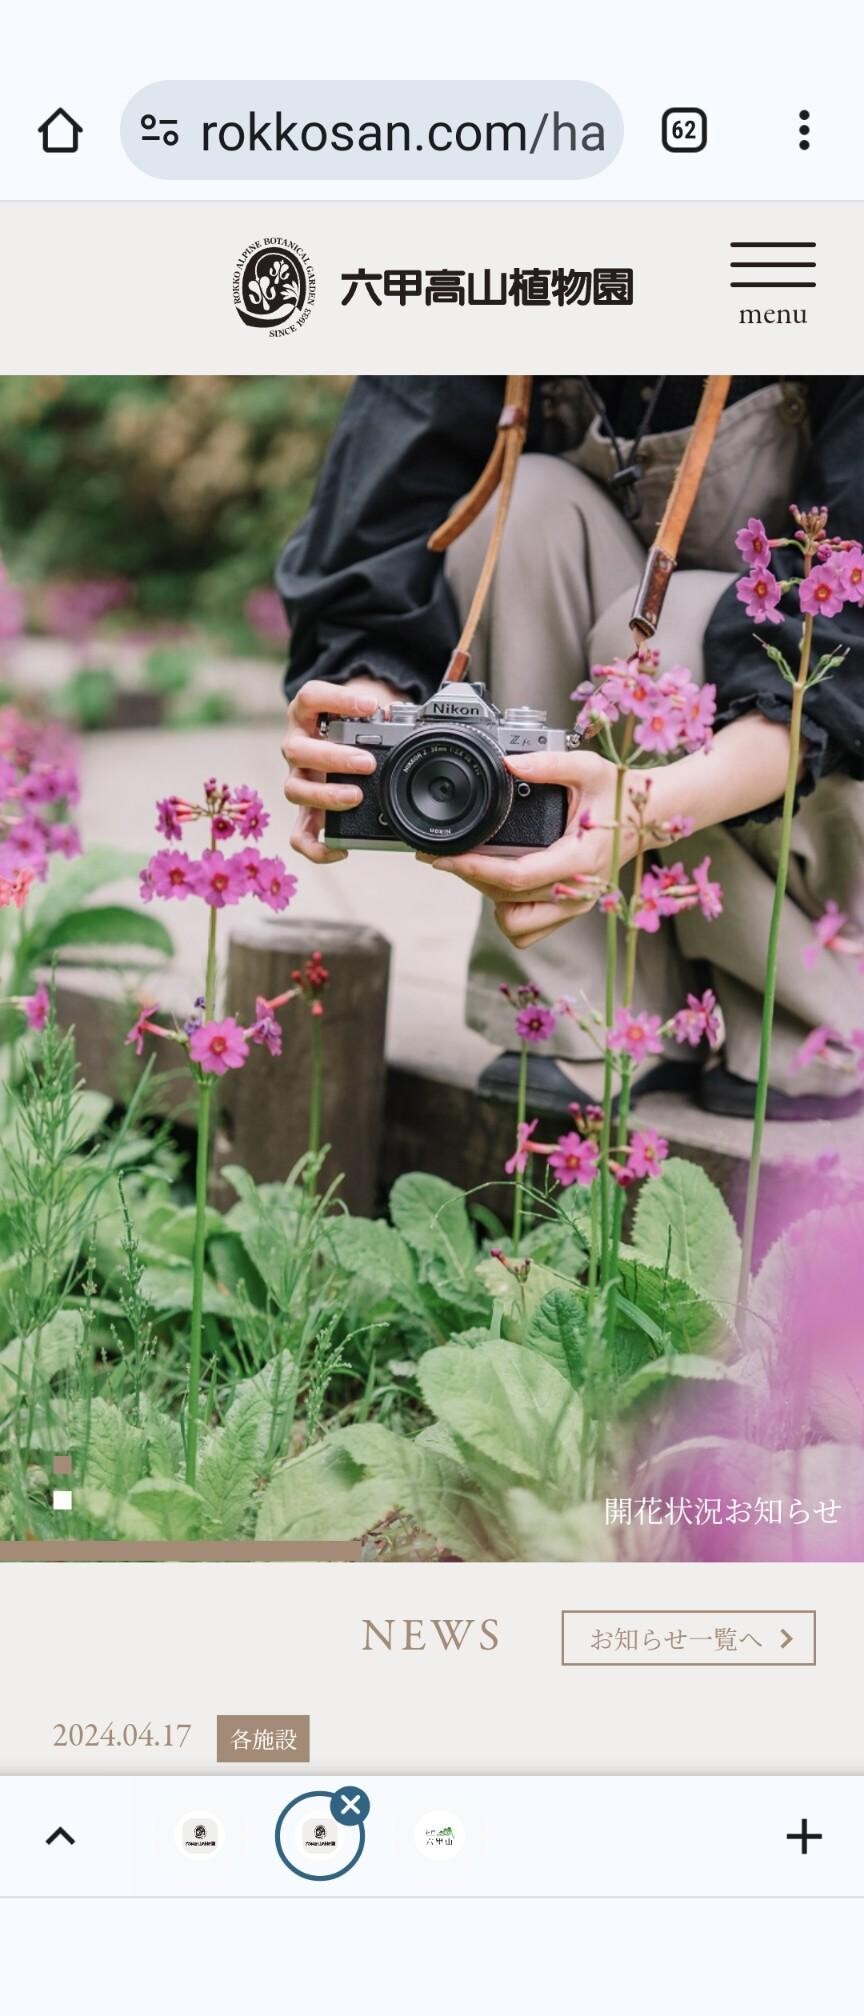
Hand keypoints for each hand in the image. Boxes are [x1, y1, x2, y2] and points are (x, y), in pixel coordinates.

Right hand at [282, 676, 402, 863]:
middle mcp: (296, 746)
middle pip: (297, 750)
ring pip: (294, 790)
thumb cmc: (351, 725)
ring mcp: (298, 779)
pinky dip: (315, 847)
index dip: (337, 700)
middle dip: (333, 757)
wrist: (335, 742)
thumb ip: (383, 713)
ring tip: (356, 796)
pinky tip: (340, 850)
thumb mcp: (365, 713)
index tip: (369, 705)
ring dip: (325, 795)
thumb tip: (408, 719)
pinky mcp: (305, 811)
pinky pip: (300, 835)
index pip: (311, 697)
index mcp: (306, 714)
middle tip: (366, 762)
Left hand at [420, 749, 643, 949]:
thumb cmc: (621, 793)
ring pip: (516, 925)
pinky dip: (510, 912)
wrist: (650, 817)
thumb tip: (509, 763)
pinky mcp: (571, 911)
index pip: (517, 877)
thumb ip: (548, 764)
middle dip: (472, 879)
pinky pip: (529, 930)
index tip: (446, 858)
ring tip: (480, 868)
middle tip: (449, 854)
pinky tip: (505, 884)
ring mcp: (575, 906)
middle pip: (508, 901)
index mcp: (581, 859)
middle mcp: (578, 891)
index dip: (476, 870)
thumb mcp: (588, 768)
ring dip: (492, 899)